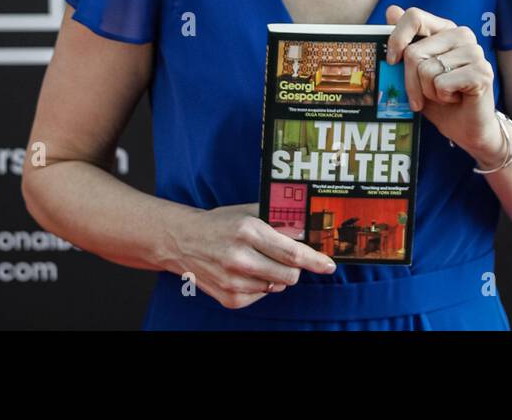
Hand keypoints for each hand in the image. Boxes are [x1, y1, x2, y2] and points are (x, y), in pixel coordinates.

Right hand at [170, 202, 336, 309]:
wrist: (182, 240)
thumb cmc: (220, 224)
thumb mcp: (247, 213)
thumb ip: (277, 222)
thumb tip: (308, 233)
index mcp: (248, 231)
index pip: (291, 252)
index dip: (314, 260)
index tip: (329, 265)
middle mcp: (240, 258)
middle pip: (288, 276)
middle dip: (295, 269)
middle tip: (286, 259)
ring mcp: (232, 281)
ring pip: (276, 287)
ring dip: (275, 276)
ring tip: (256, 261)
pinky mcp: (228, 298)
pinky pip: (261, 296)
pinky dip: (260, 286)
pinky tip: (245, 272)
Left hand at [384, 5, 498, 153]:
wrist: (466, 128)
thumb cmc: (439, 98)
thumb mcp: (415, 71)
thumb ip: (405, 42)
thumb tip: (392, 9)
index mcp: (445, 29)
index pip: (414, 16)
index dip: (397, 38)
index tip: (392, 61)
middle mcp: (462, 34)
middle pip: (414, 52)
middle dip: (410, 81)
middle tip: (423, 95)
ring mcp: (475, 52)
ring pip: (426, 70)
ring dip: (428, 92)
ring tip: (444, 95)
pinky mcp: (482, 72)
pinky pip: (441, 84)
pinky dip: (442, 98)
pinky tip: (456, 98)